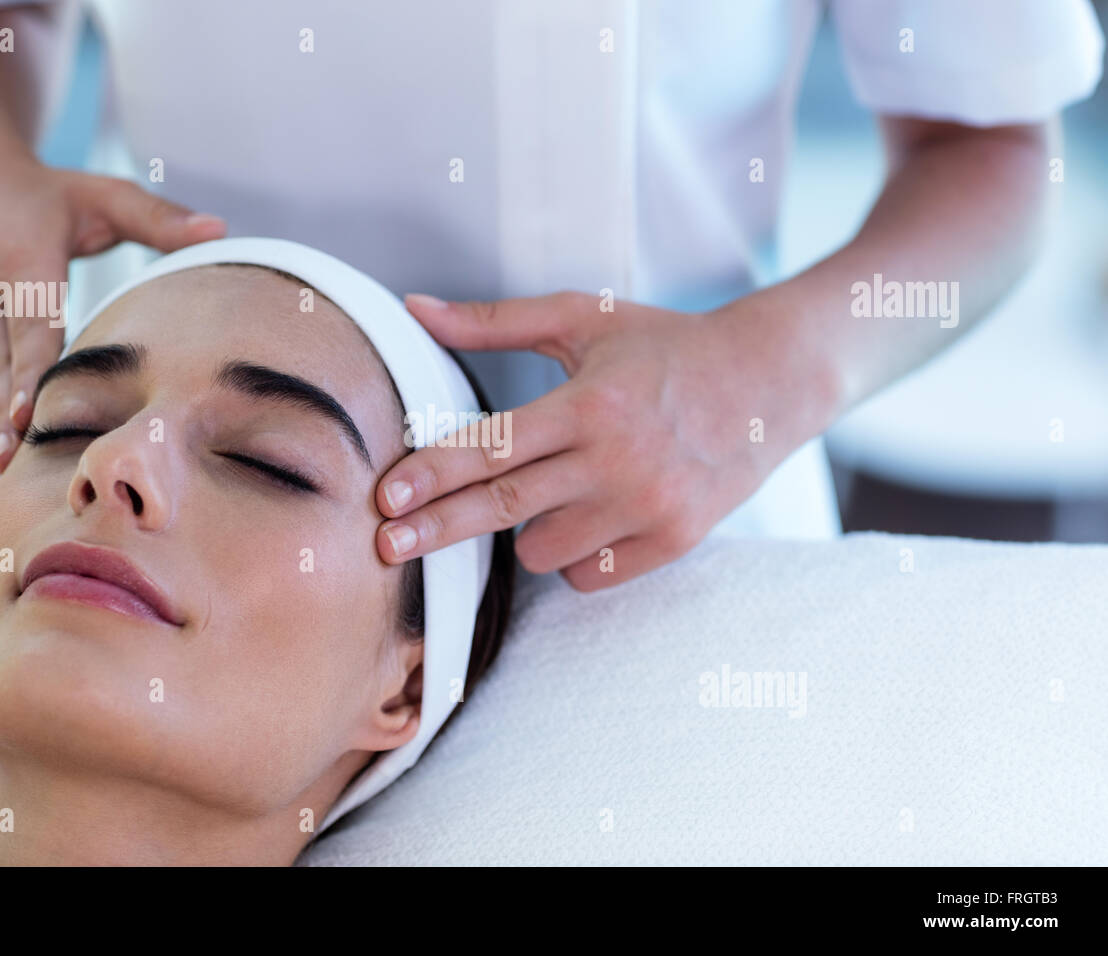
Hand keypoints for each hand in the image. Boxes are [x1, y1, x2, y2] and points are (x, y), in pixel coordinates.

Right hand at [0, 147, 226, 471]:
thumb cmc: (47, 197)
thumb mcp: (102, 197)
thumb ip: (158, 219)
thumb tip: (221, 228)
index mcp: (17, 267)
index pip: (27, 331)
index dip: (24, 377)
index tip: (24, 419)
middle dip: (6, 422)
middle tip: (16, 470)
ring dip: (5, 429)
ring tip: (28, 475)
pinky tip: (25, 449)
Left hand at [373, 291, 830, 589]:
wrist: (769, 381)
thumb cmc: (665, 345)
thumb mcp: (583, 319)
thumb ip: (494, 322)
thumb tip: (414, 307)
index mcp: (590, 404)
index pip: (494, 448)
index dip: (433, 475)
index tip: (385, 498)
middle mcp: (618, 461)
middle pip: (504, 507)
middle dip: (436, 529)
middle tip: (383, 546)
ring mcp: (648, 507)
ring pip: (542, 552)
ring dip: (525, 530)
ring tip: (555, 489)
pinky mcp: (673, 541)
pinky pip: (587, 575)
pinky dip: (573, 553)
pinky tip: (591, 515)